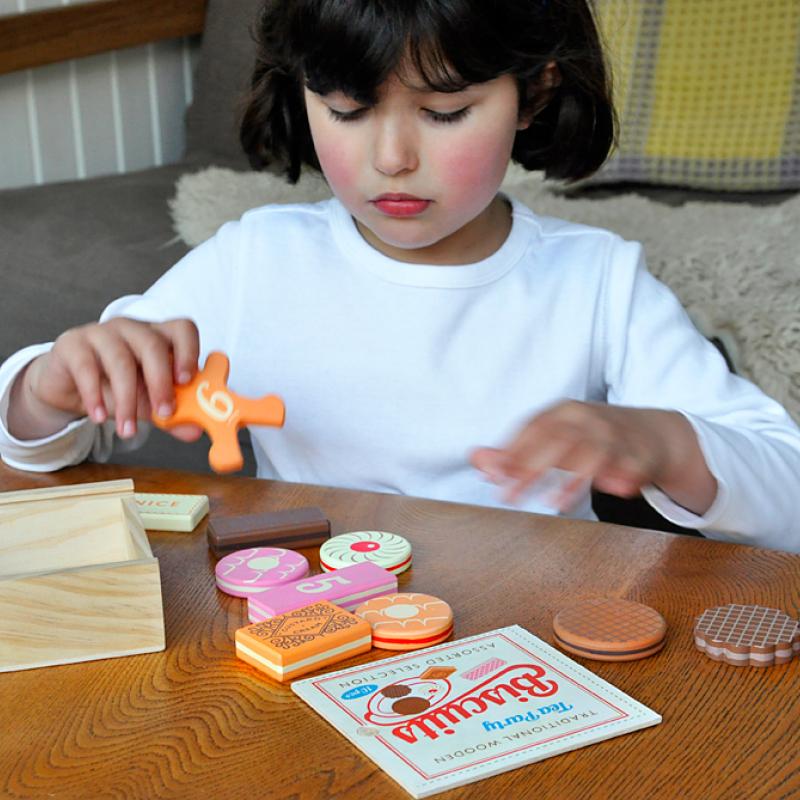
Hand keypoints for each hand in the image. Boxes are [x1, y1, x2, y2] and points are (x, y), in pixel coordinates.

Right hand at [9, 317, 202, 441]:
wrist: (70, 388)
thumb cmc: (117, 387)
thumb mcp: (148, 402)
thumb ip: (172, 414)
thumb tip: (195, 430)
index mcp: (159, 336)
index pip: (182, 329)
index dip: (188, 352)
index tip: (188, 381)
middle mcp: (133, 329)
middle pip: (152, 345)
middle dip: (161, 382)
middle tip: (164, 413)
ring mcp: (102, 333)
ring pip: (120, 360)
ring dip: (127, 400)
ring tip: (128, 430)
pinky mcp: (72, 344)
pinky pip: (86, 368)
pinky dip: (95, 396)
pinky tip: (100, 417)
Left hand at [470, 400, 715, 514]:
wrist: (652, 433)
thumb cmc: (590, 438)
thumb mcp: (552, 440)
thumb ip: (514, 453)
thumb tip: (476, 459)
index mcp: (562, 412)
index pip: (532, 429)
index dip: (512, 452)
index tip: (494, 476)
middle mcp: (587, 419)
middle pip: (555, 441)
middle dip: (531, 469)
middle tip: (510, 497)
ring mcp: (614, 435)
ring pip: (591, 454)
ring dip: (573, 480)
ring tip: (555, 503)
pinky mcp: (638, 454)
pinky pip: (627, 467)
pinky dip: (619, 479)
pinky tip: (612, 492)